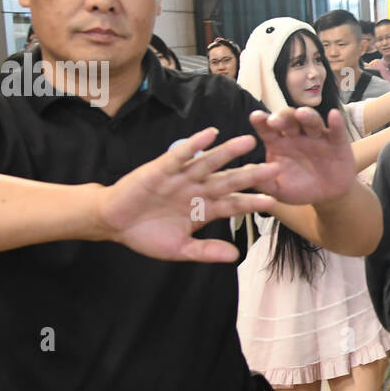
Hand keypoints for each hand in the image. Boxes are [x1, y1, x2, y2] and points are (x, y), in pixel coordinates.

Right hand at [97, 127, 283, 261]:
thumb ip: (206, 251)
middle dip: (250, 174)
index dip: (251, 202)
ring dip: (228, 152)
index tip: (273, 200)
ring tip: (249, 142)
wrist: (115, 224)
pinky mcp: (162, 169)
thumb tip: (235, 256)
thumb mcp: (180, 248)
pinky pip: (181, 155)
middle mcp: (197, 189)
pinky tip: (210, 134)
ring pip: (209, 164)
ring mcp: (181, 178)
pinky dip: (194, 144)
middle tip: (274, 167)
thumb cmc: (146, 235)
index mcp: (203, 209)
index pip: (233, 204)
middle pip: (228, 180)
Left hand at [249, 107, 356, 204]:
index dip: (261, 121)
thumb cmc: (299, 188)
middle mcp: (296, 135)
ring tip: (301, 114)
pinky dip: (336, 122)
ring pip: (311, 120)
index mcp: (278, 143)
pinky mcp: (337, 141)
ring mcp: (317, 136)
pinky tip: (334, 115)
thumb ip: (264, 184)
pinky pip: (336, 130)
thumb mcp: (278, 191)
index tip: (255, 117)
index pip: (267, 129)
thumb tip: (247, 173)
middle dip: (281, 117)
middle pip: (288, 119)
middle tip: (274, 121)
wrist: (326, 196)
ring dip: (306, 115)